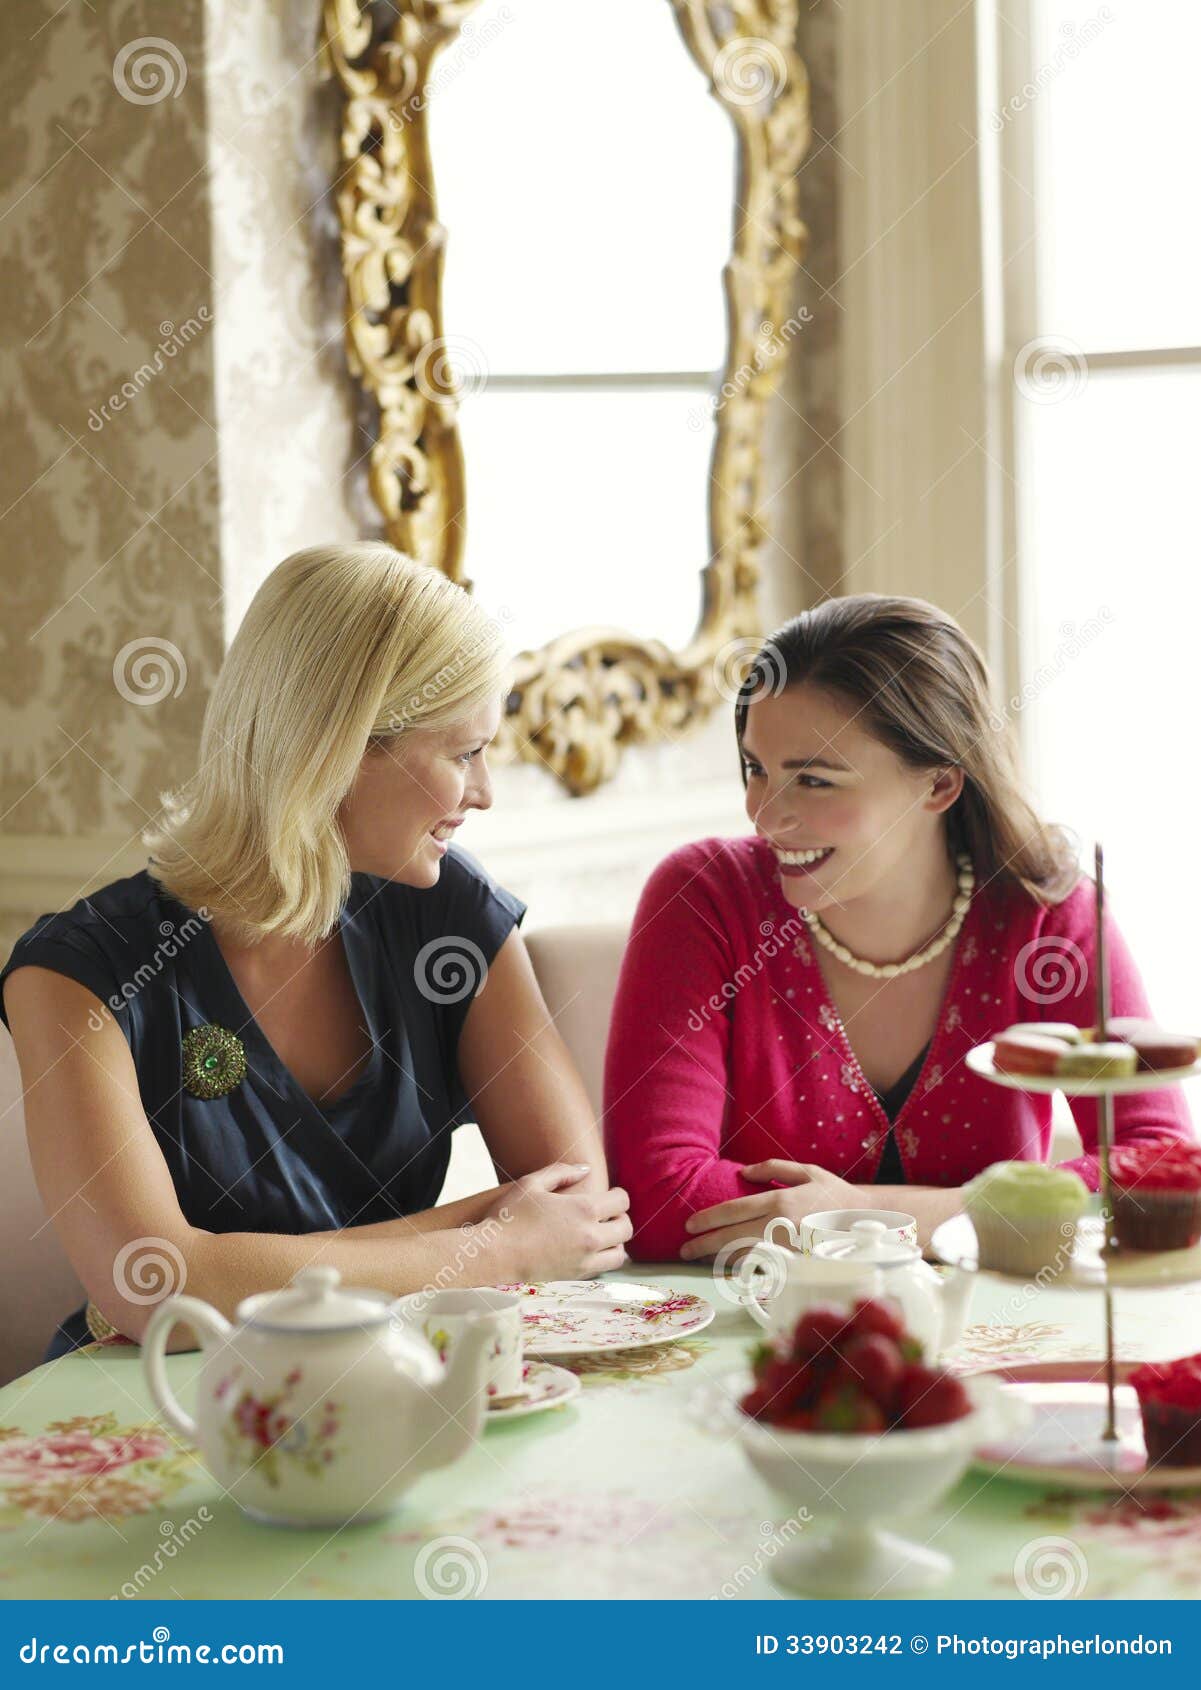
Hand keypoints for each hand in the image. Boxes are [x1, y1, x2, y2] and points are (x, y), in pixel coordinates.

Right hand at [485, 1162, 631, 1279]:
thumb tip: (585, 1169)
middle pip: (626, 1228)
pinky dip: (603, 1258)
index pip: (621, 1202)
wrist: (493, 1255)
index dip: (618, 1195)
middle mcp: (590, 1237)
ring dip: (615, 1241)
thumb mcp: (531, 1183)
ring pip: (620, 1253)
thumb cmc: (509, 1216)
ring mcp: (584, 1260)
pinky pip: (603, 1268)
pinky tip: (588, 1249)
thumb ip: (561, 1171)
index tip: (608, 1194)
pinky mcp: (576, 1277)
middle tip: (606, 1214)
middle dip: (620, 1217)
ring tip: (601, 1233)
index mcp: (583, 1210)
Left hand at [679, 1160, 866, 1261]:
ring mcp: (790, 1250)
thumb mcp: (807, 1171)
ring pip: (745, 1255)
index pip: (735, 1211)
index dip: (709, 1219)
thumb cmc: (835, 1194)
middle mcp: (782, 1227)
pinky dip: (744, 1267)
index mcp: (781, 1202)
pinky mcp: (798, 1266)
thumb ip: (773, 1167)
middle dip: (705, 1243)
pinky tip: (728, 1266)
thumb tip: (742, 1172)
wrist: (869, 1224)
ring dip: (719, 1258)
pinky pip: (765, 1268)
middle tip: (684, 1248)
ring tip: (699, 1256)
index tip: (689, 1225)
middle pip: (733, 1236)